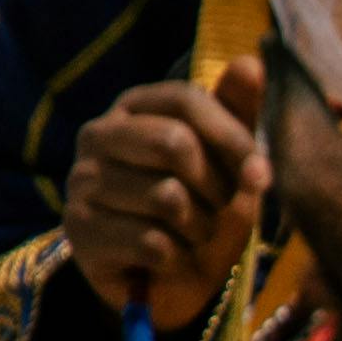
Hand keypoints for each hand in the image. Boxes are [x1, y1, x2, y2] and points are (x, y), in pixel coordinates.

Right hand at [62, 64, 261, 325]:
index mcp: (134, 108)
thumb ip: (239, 113)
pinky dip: (179, 258)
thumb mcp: (231, 161)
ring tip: (191, 233)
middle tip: (218, 207)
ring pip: (168, 200)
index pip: (186, 100)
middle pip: (175, 144)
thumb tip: (253, 62)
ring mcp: (82, 181)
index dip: (233, 139)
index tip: (262, 175)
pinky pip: (154, 243)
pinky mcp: (79, 230)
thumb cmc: (206, 208)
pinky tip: (169, 258)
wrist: (175, 277)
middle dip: (217, 187)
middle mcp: (97, 136)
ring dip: (201, 228)